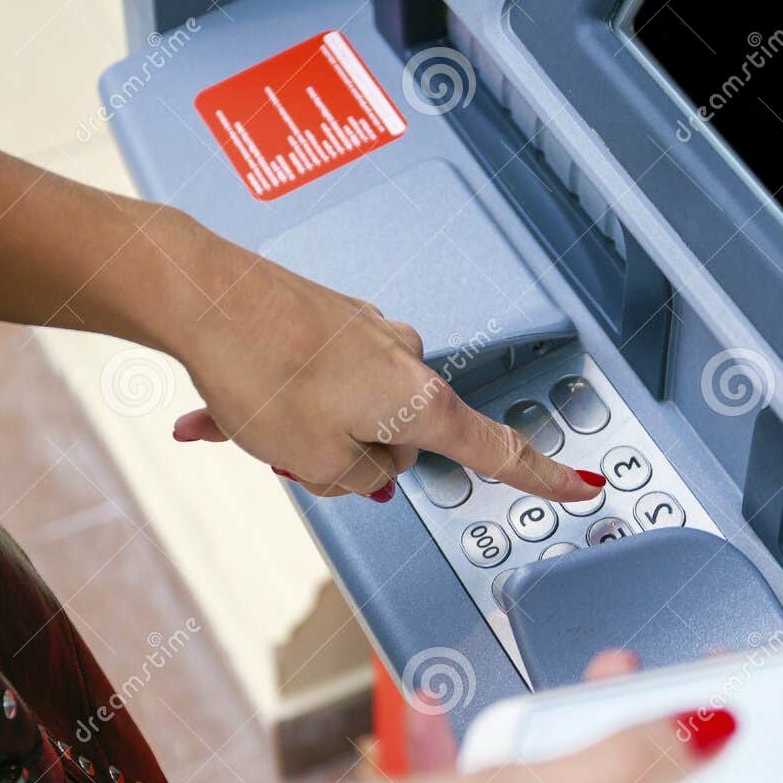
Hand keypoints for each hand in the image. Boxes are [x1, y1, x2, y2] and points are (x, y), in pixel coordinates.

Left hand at [156, 222, 605, 502]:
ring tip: (237, 425)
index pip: (497, 452)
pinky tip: (221, 408)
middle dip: (346, 459)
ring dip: (297, 431)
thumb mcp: (317, 464)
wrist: (199, 294)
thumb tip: (369, 467)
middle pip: (398, 439)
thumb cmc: (260, 372)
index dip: (543, 477)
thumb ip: (361, 480)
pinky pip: (312, 383)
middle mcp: (404, 360)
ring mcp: (366, 334)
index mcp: (419, 402)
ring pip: (345, 413)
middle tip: (286, 458)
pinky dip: (275, 403)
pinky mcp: (328, 320)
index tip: (583, 487)